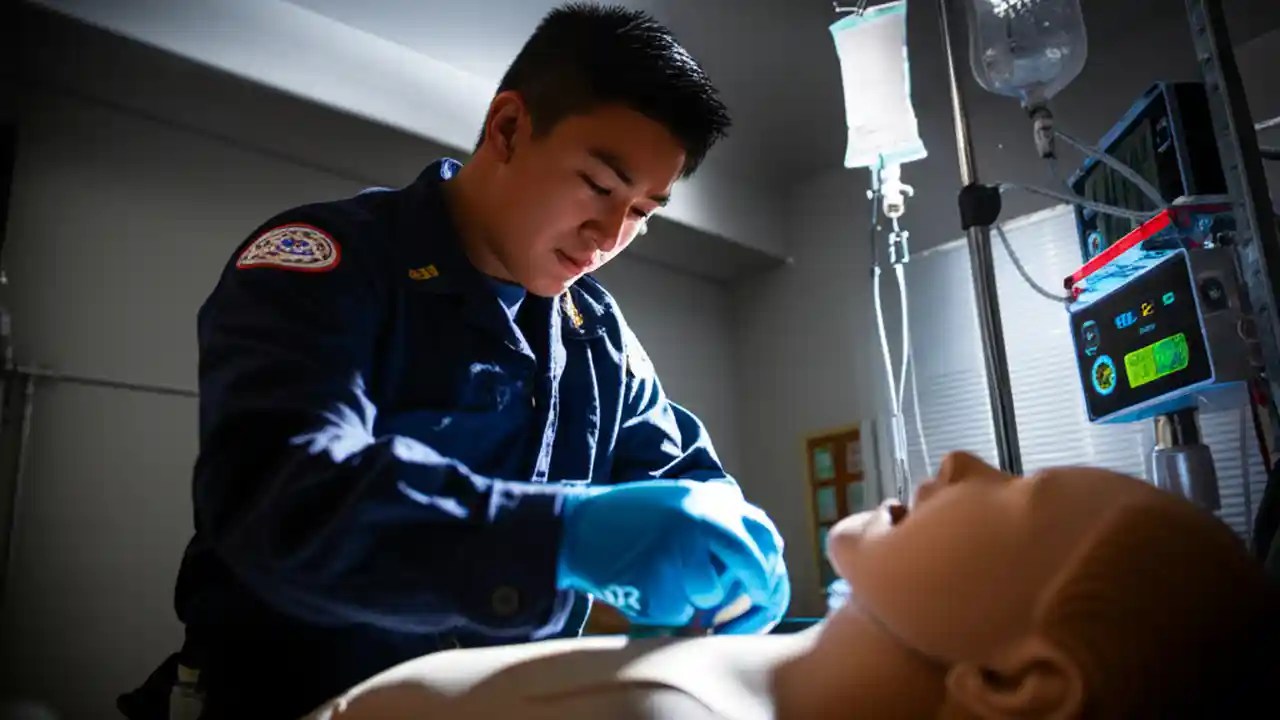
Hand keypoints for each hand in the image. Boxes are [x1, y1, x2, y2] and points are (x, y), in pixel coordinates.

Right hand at [556, 480, 789, 631]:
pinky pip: (676, 612)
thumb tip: (767, 564)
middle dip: (757, 601)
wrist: (576, 528)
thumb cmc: (631, 521)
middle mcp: (704, 520)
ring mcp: (682, 550)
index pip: (767, 537)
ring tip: (656, 578)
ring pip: (710, 596)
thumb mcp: (681, 505)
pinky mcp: (660, 579)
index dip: (771, 571)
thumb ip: (720, 526)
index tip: (765, 593)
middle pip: (754, 569)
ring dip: (691, 601)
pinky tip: (638, 585)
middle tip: (742, 620)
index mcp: (713, 500)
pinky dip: (662, 609)